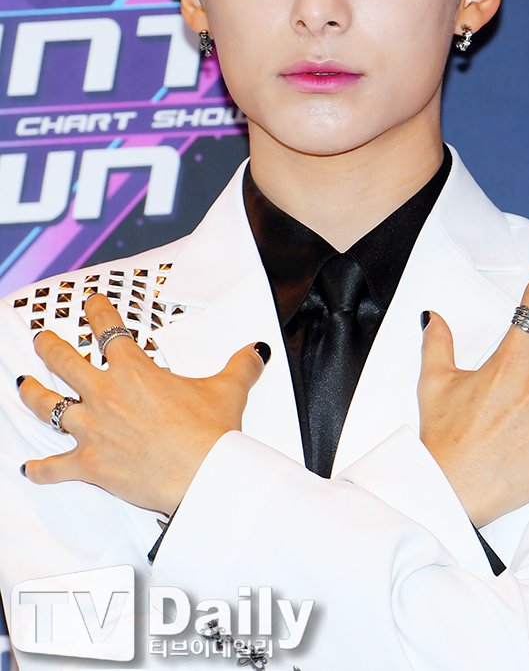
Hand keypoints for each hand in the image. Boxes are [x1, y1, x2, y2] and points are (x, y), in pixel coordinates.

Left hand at [17, 294, 269, 513]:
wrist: (202, 474)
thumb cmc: (212, 430)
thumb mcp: (229, 388)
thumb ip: (240, 365)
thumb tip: (258, 350)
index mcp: (134, 370)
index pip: (109, 330)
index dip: (97, 311)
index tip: (90, 301)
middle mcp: (105, 394)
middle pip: (64, 362)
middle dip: (49, 346)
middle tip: (42, 338)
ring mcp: (93, 430)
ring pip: (49, 408)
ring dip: (33, 396)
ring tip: (23, 386)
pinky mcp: (90, 465)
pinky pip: (55, 467)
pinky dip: (40, 469)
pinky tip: (29, 469)